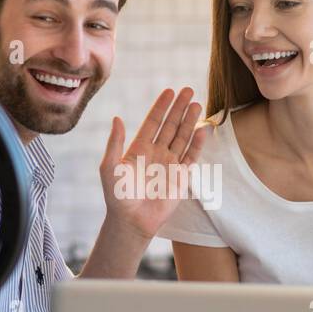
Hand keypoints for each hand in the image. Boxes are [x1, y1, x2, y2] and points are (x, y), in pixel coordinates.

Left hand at [99, 87, 208, 241]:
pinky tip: (202, 130)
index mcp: (139, 148)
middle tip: (188, 90)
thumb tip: (117, 118)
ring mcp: (170, 164)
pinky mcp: (181, 177)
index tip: (170, 91)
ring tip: (197, 104)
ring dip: (190, 121)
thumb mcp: (110, 168)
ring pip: (182, 137)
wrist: (131, 221)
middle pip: (170, 125)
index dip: (161, 107)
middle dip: (179, 108)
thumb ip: (115, 144)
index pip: (153, 122)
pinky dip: (197, 143)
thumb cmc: (117, 196)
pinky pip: (191, 157)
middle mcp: (156, 153)